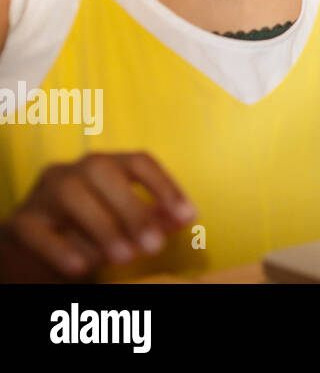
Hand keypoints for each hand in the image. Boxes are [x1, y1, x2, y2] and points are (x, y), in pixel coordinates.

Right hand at [0, 152, 195, 281]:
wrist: (34, 247)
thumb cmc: (89, 229)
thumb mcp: (124, 223)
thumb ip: (154, 217)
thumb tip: (184, 218)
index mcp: (103, 164)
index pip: (139, 162)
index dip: (166, 186)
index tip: (188, 217)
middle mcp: (71, 170)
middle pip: (104, 173)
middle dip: (134, 210)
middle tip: (154, 246)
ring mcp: (42, 194)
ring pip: (71, 196)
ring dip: (103, 227)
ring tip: (125, 257)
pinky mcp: (21, 222)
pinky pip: (39, 230)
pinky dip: (62, 249)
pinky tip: (83, 267)